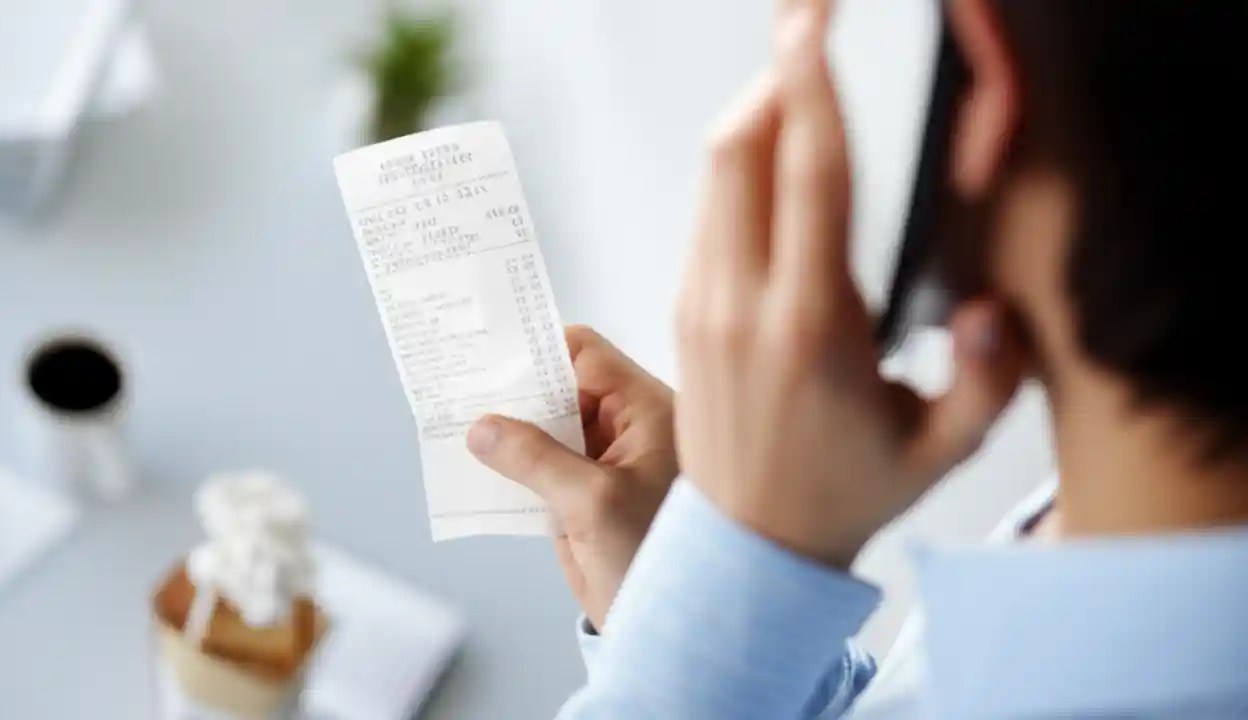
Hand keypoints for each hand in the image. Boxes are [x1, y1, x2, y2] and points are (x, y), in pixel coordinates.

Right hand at [467, 326, 677, 628]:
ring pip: (547, 425)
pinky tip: (474, 461)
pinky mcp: (585, 494)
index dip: (538, 348)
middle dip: (514, 387)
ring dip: (508, 426)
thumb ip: (535, 458)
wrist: (672, 630)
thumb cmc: (654, 557)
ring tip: (453, 416)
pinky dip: (512, 462)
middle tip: (459, 382)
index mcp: (646, 411)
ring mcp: (605, 461)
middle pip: (561, 386)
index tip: (489, 352)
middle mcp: (627, 427)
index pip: (587, 355)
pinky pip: (542, 464)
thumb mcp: (592, 502)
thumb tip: (481, 427)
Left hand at [675, 1, 1022, 568]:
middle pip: (739, 154)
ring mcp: (703, 304)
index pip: (809, 180)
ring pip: (714, 176)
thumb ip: (984, 380)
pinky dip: (736, 166)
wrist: (748, 545)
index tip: (813, 30)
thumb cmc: (845, 491)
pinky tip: (772, 157)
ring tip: (796, 82)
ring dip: (753, 118)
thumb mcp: (940, 451)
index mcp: (811, 330)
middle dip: (772, 79)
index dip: (811, 91)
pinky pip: (706, 213)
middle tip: (807, 32)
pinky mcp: (685, 309)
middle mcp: (744, 306)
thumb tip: (993, 310)